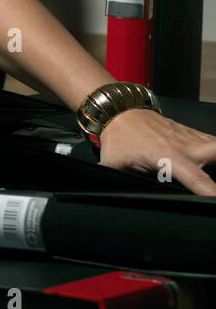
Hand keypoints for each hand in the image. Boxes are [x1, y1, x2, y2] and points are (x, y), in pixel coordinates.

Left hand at [98, 108, 215, 194]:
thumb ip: (113, 181)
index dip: (208, 190)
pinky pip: (214, 144)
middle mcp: (186, 146)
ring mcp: (193, 138)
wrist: (122, 110)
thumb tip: (104, 195)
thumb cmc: (120, 137)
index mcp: (167, 156)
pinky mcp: (196, 134)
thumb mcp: (112, 163)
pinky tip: (213, 165)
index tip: (214, 198)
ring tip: (214, 173)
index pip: (195, 177)